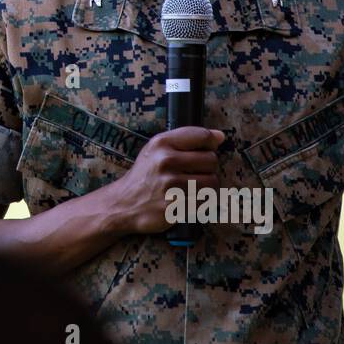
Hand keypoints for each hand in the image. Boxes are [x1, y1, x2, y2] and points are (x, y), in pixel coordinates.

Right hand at [104, 126, 223, 234]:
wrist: (123, 204)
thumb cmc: (145, 174)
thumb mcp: (157, 149)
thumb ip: (187, 139)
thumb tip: (220, 136)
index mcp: (161, 143)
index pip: (202, 136)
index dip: (210, 144)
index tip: (207, 151)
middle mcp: (166, 162)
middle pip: (211, 160)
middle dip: (208, 168)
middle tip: (195, 173)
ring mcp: (170, 186)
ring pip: (212, 183)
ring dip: (207, 187)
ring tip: (193, 188)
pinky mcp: (175, 207)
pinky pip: (205, 202)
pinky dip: (201, 202)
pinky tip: (188, 200)